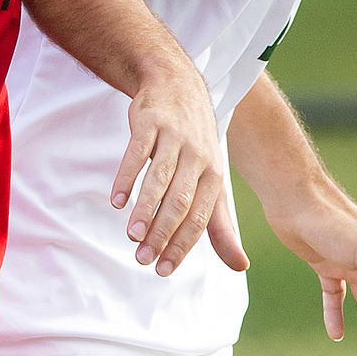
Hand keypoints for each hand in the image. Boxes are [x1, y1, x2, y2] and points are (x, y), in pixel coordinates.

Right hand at [112, 69, 248, 275]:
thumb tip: (240, 266)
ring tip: (131, 235)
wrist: (177, 84)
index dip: (182, 245)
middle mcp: (198, 156)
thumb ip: (221, 225)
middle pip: (179, 202)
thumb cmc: (194, 141)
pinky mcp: (150, 122)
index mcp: (214, 175)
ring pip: (159, 179)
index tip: (163, 270)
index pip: (200, 218)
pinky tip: (116, 200)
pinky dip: (126, 178)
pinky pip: (136, 153)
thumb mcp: (212, 180)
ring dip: (145, 209)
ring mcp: (174, 137)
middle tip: (142, 259)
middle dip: (161, 234)